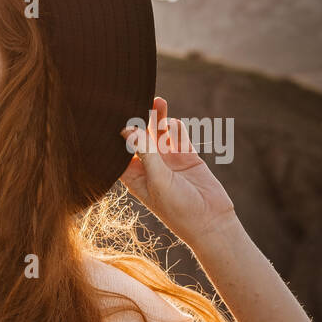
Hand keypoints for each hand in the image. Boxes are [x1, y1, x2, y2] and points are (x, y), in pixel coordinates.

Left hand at [118, 96, 237, 245]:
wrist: (210, 221)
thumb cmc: (178, 208)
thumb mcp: (159, 180)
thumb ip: (146, 154)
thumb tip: (129, 130)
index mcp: (135, 175)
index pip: (120, 151)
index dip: (116, 135)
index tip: (111, 114)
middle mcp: (150, 166)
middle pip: (140, 137)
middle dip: (139, 120)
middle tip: (137, 100)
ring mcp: (169, 160)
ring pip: (161, 133)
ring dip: (159, 118)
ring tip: (157, 101)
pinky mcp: (187, 156)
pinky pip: (179, 136)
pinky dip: (177, 128)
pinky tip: (173, 123)